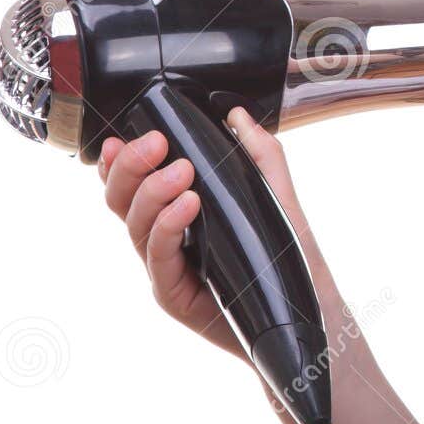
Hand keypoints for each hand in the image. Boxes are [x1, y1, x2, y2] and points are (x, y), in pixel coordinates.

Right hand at [98, 109, 345, 363]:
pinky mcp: (174, 294)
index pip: (132, 184)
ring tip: (183, 171)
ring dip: (152, 191)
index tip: (122, 137)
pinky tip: (187, 205)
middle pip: (122, 201)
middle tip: (156, 142)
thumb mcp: (275, 193)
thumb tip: (236, 114)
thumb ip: (257, 152)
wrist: (305, 310)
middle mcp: (164, 239)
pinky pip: (158, 256)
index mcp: (176, 213)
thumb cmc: (285, 255)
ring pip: (135, 225)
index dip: (119, 162)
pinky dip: (168, 225)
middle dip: (131, 166)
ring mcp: (166, 268)